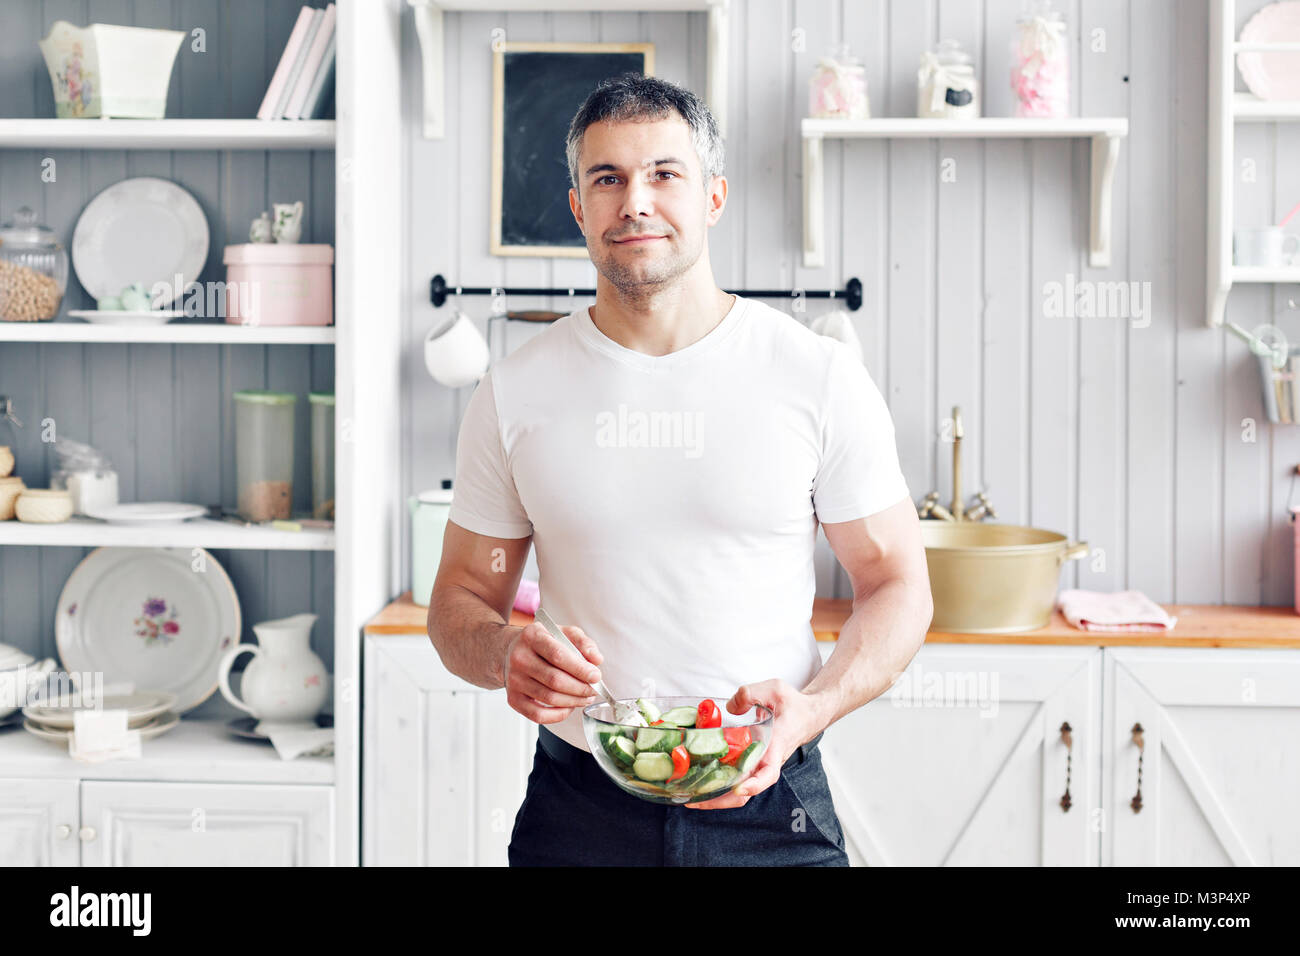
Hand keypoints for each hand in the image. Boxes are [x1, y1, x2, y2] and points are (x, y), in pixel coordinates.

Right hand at [502, 621, 601, 723]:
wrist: (511, 651)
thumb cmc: (542, 642)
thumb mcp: (563, 632)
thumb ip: (583, 642)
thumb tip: (596, 660)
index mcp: (532, 636)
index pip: (558, 655)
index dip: (580, 669)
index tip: (596, 676)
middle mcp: (519, 657)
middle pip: (555, 680)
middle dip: (580, 688)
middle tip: (594, 690)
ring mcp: (513, 680)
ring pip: (549, 698)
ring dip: (573, 701)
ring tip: (585, 697)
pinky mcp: (513, 698)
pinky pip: (538, 715)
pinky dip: (558, 715)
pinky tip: (569, 707)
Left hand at [685, 679, 827, 809]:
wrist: (806, 715)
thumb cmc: (793, 704)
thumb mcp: (774, 689)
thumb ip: (751, 694)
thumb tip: (730, 708)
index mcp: (775, 746)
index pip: (768, 773)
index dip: (754, 784)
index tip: (739, 789)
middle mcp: (766, 761)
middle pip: (746, 791)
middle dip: (721, 800)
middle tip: (694, 800)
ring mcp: (757, 764)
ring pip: (738, 789)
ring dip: (716, 796)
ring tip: (689, 798)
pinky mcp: (750, 762)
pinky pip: (735, 778)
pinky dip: (718, 783)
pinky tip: (698, 782)